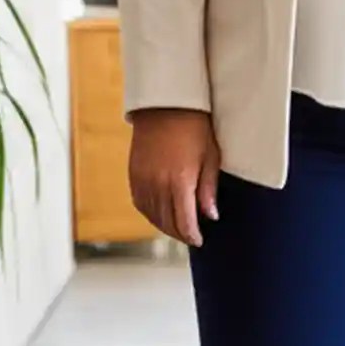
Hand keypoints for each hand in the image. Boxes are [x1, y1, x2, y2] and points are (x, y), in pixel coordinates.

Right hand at [128, 108, 219, 246]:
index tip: (199, 240)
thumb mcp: (210, 157)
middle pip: (167, 222)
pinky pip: (140, 203)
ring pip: (152, 216)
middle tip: (191, 237)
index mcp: (179, 182)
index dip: (192, 235)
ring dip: (165, 226)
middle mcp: (157, 184)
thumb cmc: (194, 127)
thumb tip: (210, 215)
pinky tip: (160, 214)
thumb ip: (208, 189)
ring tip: (177, 228)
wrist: (166, 104)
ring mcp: (142, 180)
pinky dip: (150, 213)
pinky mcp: (133, 174)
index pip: (184, 222)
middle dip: (180, 233)